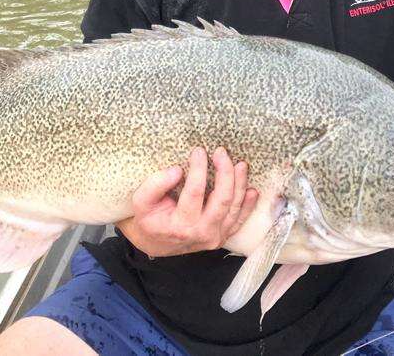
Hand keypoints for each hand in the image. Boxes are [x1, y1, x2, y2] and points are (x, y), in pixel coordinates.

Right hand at [116, 146, 258, 256]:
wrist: (155, 243)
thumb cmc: (149, 219)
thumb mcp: (141, 201)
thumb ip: (155, 184)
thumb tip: (177, 171)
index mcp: (181, 226)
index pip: (195, 192)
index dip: (198, 169)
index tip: (199, 150)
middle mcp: (202, 234)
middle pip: (222, 199)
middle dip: (225, 172)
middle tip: (221, 152)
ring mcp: (215, 237)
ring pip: (234, 208)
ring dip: (240, 184)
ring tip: (240, 164)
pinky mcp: (222, 236)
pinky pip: (239, 220)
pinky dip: (247, 205)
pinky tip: (252, 190)